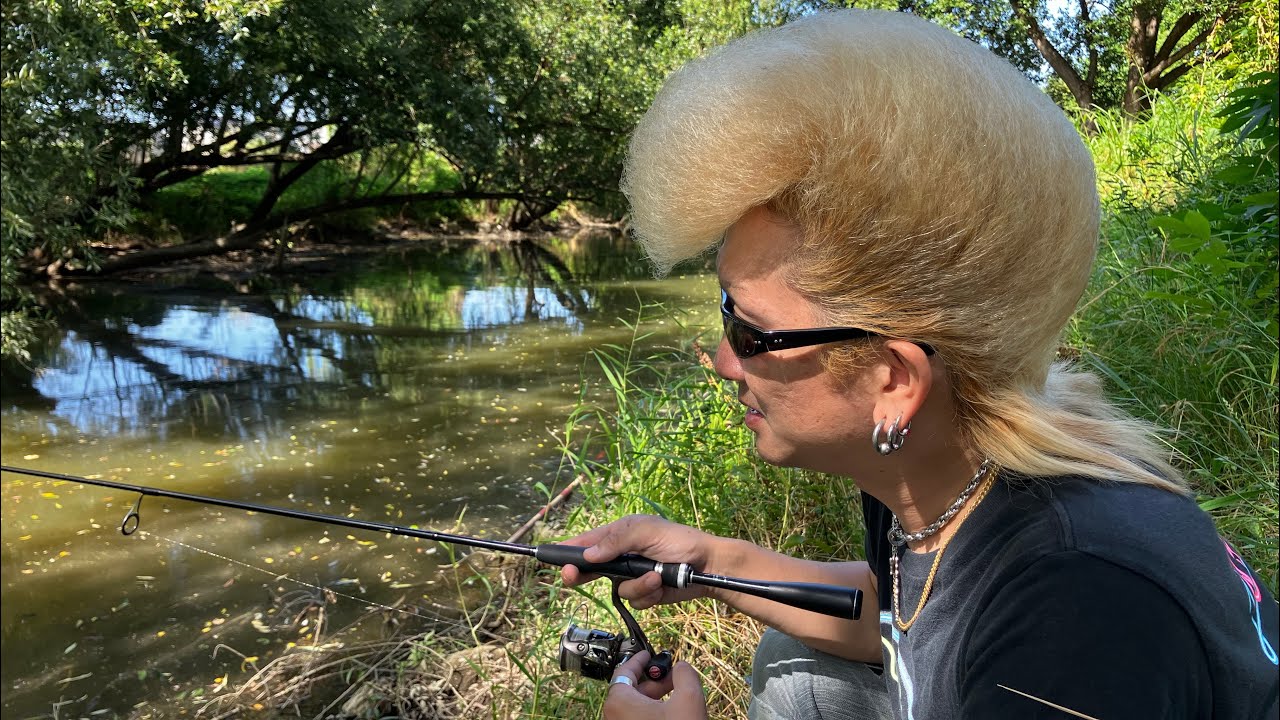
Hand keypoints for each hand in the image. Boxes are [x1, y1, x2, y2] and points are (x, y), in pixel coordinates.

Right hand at [559, 515, 719, 608]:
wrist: (707, 567)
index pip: (587, 542)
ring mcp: (633, 575)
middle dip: (582, 574)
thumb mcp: (646, 532)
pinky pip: (634, 600)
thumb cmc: (680, 541)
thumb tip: (588, 555)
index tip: (548, 556)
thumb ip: (616, 541)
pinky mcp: (645, 593)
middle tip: (569, 578)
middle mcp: (623, 555)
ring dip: (636, 585)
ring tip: (656, 576)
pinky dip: (648, 595)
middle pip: (592, 568)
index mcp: (621, 534)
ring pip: (616, 588)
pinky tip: (661, 586)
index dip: (567, 550)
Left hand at [606, 651, 707, 719]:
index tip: (647, 654)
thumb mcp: (689, 698)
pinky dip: (651, 712)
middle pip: (630, 690)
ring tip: (676, 695)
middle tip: (673, 676)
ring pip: (635, 707)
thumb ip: (685, 674)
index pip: (624, 671)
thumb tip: (681, 666)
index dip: (639, 660)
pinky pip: (636, 718)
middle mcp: (614, 716)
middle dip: (654, 680)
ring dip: (654, 697)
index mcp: (619, 703)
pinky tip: (671, 712)